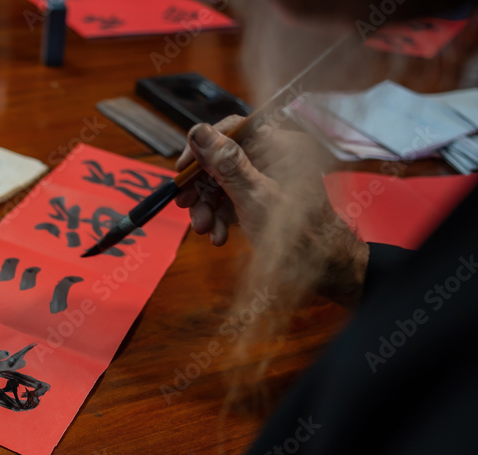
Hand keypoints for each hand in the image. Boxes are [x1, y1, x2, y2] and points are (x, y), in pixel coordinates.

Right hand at [173, 116, 368, 305]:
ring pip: (225, 181)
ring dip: (209, 205)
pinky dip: (222, 216)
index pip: (233, 129)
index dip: (203, 146)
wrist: (326, 271)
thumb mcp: (255, 198)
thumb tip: (199, 132)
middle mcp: (276, 157)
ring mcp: (270, 178)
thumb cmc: (300, 235)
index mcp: (282, 146)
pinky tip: (218, 235)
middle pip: (224, 158)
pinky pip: (234, 198)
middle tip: (186, 205)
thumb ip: (226, 164)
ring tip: (204, 229)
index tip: (182, 170)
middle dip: (203, 185)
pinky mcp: (265, 197)